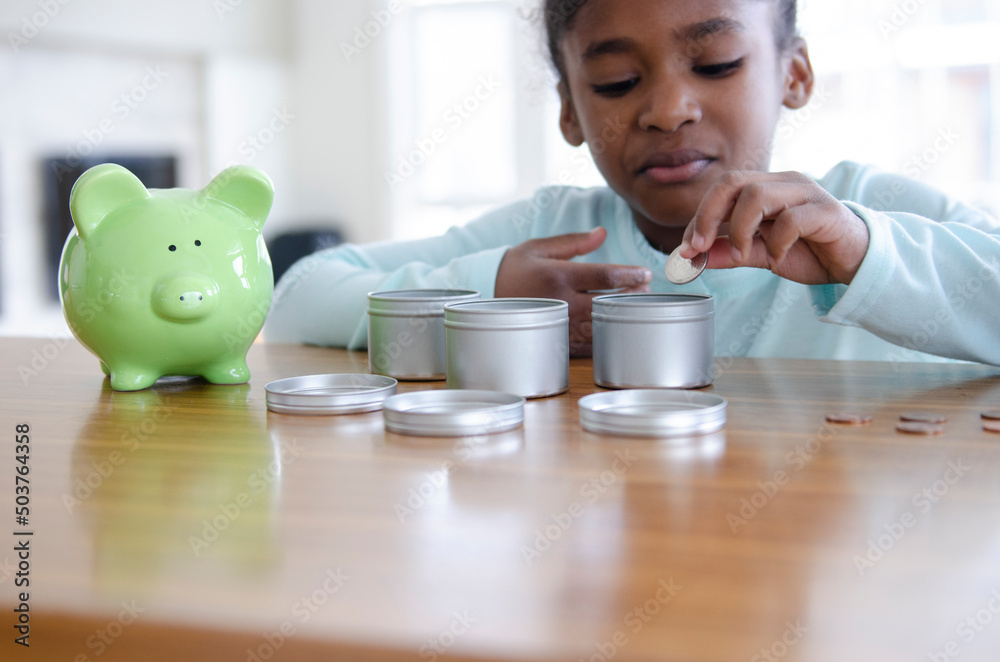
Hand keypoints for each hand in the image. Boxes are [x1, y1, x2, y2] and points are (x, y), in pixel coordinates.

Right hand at [495, 228, 651, 356]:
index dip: (630, 275)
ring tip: (635, 307)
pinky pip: (587, 344)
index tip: (645, 273)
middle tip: (646, 291)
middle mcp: (561, 302)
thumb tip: (602, 233)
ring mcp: (560, 324)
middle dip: (633, 296)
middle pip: (609, 302)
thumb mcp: (539, 248)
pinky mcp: (556, 341)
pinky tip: (616, 326)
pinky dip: (605, 335)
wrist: (487, 297)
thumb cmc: (516, 269)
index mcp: (559, 276)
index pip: (605, 276)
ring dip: (623, 316)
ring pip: (602, 325)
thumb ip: (574, 242)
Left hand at [680, 171, 870, 284]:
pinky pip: (790, 220)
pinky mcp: (826, 211)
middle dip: (707, 215)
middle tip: (698, 247)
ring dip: (739, 230)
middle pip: (733, 181)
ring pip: (756, 196)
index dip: (698, 217)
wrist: (856, 262)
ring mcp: (806, 193)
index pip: (722, 189)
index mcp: (766, 187)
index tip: (686, 249)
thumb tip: (695, 257)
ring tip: (742, 255)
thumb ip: (731, 252)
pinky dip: (776, 242)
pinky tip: (779, 257)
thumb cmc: (811, 252)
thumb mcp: (762, 255)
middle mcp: (784, 182)